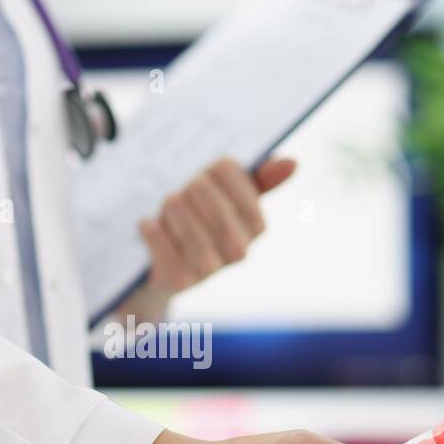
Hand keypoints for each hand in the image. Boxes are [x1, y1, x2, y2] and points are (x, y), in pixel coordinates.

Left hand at [137, 156, 295, 300]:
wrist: (173, 271)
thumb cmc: (206, 223)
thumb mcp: (232, 200)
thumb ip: (261, 180)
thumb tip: (293, 162)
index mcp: (257, 226)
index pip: (232, 173)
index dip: (214, 168)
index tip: (208, 174)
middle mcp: (239, 250)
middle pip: (202, 189)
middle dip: (188, 186)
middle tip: (184, 192)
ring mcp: (209, 269)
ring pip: (178, 210)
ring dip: (168, 205)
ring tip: (169, 208)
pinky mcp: (179, 280)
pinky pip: (157, 238)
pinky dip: (150, 227)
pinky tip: (150, 224)